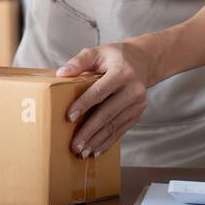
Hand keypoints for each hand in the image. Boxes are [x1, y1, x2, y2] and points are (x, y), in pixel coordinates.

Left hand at [57, 40, 155, 157]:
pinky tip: (95, 151)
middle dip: (89, 130)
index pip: (100, 91)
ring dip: (97, 141)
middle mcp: (133, 89)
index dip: (84, 104)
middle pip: (107, 113)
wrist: (143, 61)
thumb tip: (61, 73)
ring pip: (114, 125)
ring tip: (82, 152)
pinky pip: (121, 130)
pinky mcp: (138, 113)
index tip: (69, 117)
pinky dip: (107, 142)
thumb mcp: (97, 52)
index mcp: (122, 72)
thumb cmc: (114, 57)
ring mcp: (138, 104)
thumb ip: (79, 61)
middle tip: (74, 145)